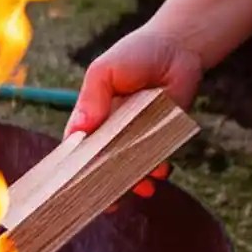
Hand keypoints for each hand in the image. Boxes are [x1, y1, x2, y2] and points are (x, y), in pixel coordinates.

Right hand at [66, 21, 203, 200]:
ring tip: (142, 188)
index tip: (74, 188)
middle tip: (109, 203)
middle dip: (104, 186)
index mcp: (89, 118)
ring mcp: (135, 136)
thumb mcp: (104, 70)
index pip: (77, 148)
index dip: (74, 168)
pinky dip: (157, 169)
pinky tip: (161, 171)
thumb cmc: (134, 54)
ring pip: (129, 168)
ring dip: (134, 182)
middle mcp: (110, 132)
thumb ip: (92, 98)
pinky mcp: (160, 137)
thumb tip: (80, 129)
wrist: (178, 48)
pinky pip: (156, 160)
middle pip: (102, 166)